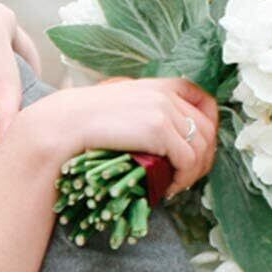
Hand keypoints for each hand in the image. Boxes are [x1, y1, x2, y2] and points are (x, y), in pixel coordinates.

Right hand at [24, 77, 218, 196]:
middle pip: (206, 127)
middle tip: (187, 177)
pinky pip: (187, 159)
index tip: (200, 147)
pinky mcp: (157, 130)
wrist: (62, 126)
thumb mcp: (116, 104)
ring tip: (175, 185)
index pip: (202, 98)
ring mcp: (163, 110)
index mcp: (155, 84)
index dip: (209, 124)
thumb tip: (160, 135)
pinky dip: (181, 178)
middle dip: (203, 156)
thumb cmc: (81, 121)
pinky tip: (166, 187)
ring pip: (200, 147)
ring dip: (192, 172)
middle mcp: (164, 94)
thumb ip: (141, 109)